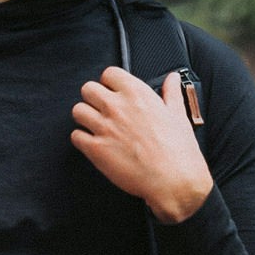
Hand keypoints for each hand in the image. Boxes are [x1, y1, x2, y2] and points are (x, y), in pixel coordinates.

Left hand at [70, 65, 213, 221]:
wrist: (174, 180)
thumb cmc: (178, 150)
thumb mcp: (178, 115)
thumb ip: (171, 93)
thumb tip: (172, 79)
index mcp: (137, 94)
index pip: (109, 74)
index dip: (109, 83)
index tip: (113, 92)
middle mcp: (117, 107)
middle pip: (88, 89)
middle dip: (92, 98)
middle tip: (101, 109)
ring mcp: (104, 127)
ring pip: (78, 111)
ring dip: (84, 118)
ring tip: (95, 126)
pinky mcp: (96, 149)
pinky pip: (76, 136)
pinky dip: (81, 140)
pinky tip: (93, 144)